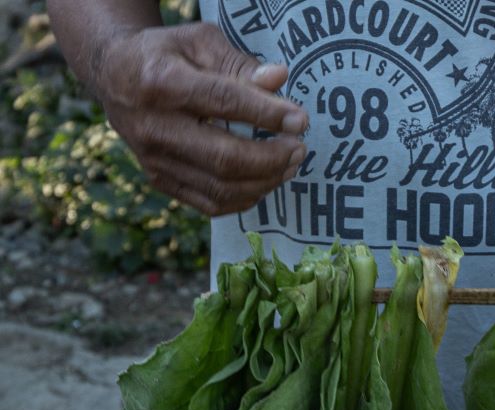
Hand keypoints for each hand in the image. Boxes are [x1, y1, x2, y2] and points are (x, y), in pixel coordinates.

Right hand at [93, 22, 308, 215]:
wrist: (114, 77)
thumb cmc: (166, 55)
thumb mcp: (199, 43)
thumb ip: (239, 64)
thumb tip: (279, 79)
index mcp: (161, 82)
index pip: (223, 103)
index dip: (267, 115)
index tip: (300, 121)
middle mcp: (153, 126)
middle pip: (224, 158)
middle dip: (271, 159)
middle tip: (299, 149)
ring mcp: (153, 158)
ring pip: (220, 187)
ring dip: (265, 181)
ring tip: (289, 165)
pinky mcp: (159, 179)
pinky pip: (210, 203)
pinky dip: (244, 198)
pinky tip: (264, 181)